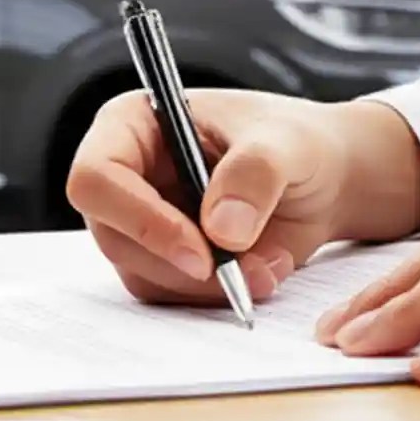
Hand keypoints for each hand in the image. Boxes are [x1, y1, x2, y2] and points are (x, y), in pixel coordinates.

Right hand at [67, 90, 419, 304]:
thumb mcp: (284, 144)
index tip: (199, 250)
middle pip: (113, 235)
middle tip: (244, 273)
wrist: (322, 179)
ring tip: (268, 267)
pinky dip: (215, 295)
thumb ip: (254, 175)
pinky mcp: (161, 260)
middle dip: (180, 264)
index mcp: (133, 125)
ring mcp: (139, 222)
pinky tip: (260, 272)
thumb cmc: (294, 142)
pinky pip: (170, 294)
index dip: (138, 218)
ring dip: (205, 285)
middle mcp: (125, 175)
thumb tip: (222, 230)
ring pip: (141, 274)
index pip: (97, 177)